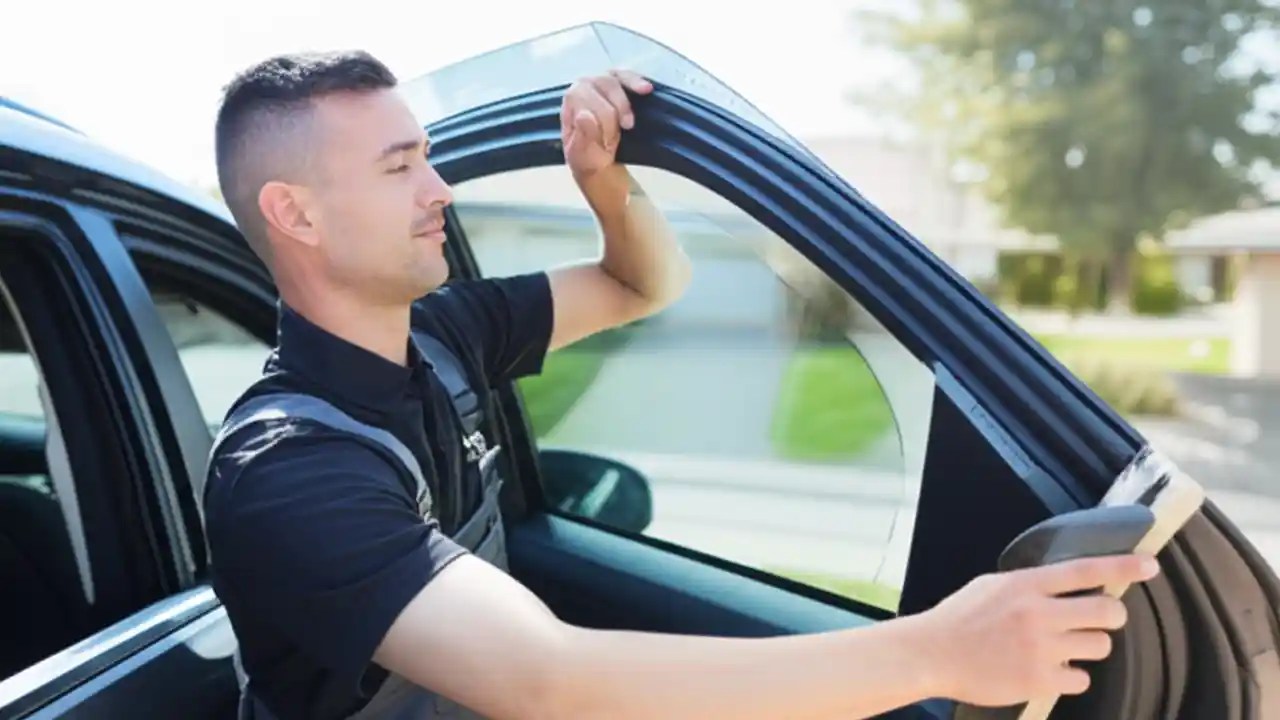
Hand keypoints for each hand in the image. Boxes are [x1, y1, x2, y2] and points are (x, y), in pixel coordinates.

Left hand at [560, 69, 652, 180]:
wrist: (602, 165)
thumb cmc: (591, 161)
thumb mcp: (584, 160)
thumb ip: (582, 140)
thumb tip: (585, 116)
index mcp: (570, 106)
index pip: (580, 96)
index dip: (598, 116)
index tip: (607, 141)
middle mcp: (582, 90)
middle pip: (597, 84)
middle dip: (613, 111)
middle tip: (620, 134)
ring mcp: (600, 85)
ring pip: (613, 78)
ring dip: (624, 101)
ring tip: (630, 123)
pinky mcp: (618, 86)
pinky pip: (626, 76)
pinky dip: (636, 82)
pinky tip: (647, 89)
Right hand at [916, 553, 1159, 706]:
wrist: (931, 654)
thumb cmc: (958, 618)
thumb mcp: (992, 586)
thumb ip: (1029, 585)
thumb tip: (1063, 585)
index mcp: (1026, 585)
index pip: (1085, 571)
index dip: (1123, 567)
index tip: (1149, 566)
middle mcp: (1038, 614)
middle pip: (1107, 613)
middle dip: (1110, 617)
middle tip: (1098, 620)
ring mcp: (1041, 649)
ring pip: (1098, 646)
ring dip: (1088, 646)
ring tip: (1063, 648)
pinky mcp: (1039, 680)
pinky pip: (1080, 679)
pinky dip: (1069, 676)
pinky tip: (1048, 670)